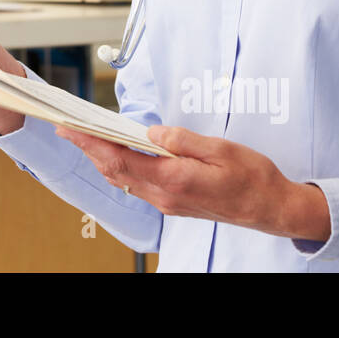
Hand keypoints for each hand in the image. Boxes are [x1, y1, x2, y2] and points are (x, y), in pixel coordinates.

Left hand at [55, 124, 331, 241]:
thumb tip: (151, 132)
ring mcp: (167, 203)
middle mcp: (164, 195)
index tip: (70, 128)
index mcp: (173, 179)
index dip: (91, 143)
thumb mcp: (220, 149)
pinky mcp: (173, 204)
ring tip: (85, 138)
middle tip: (67, 128)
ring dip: (101, 159)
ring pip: (123, 180)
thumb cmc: (251, 176)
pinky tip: (116, 155)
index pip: (120, 159)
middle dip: (88, 149)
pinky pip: (137, 185)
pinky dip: (120, 168)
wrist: (271, 208)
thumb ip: (182, 140)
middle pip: (115, 170)